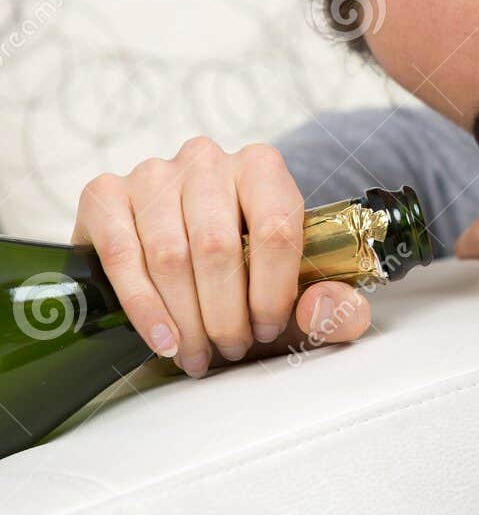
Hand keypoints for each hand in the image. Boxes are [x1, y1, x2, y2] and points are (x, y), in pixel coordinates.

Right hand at [72, 137, 371, 376]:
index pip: (274, 231)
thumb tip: (322, 309)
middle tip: (230, 350)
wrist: (184, 254)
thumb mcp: (302, 288)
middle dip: (225, 315)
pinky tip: (163, 339)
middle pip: (217, 248)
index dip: (272, 292)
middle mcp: (206, 160)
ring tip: (197, 354)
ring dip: (185, 319)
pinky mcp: (105, 194)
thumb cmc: (248, 269)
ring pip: (169, 256)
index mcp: (262, 168)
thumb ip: (336, 304)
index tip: (267, 330)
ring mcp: (152, 174)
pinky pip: (121, 255)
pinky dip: (143, 306)